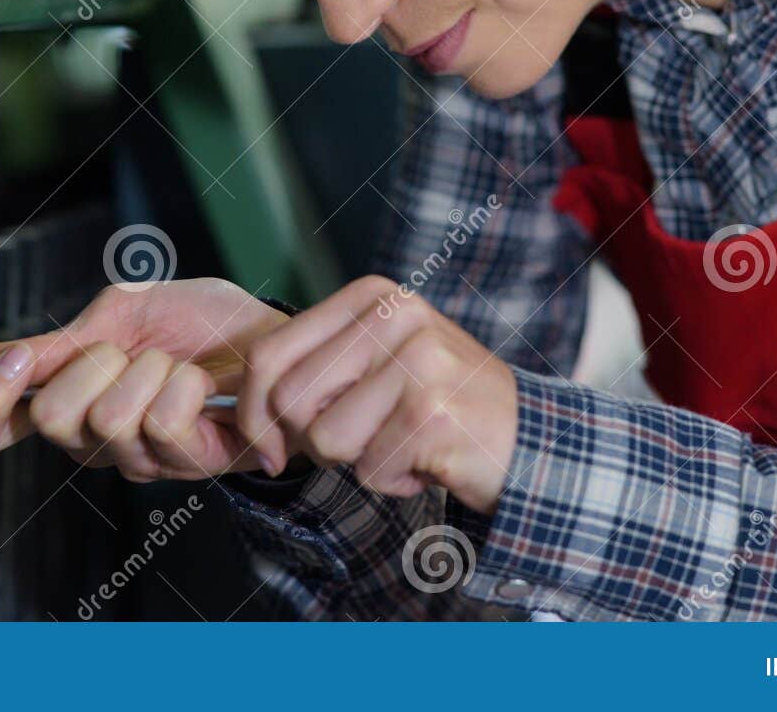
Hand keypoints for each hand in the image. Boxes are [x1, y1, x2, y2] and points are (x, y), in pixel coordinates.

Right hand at [0, 277, 286, 479]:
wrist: (272, 331)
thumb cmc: (202, 325)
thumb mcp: (121, 313)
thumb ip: (59, 342)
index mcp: (66, 401)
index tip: (8, 366)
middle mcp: (93, 442)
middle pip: (53, 417)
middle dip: (94, 363)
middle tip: (133, 352)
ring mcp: (140, 460)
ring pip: (110, 419)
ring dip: (150, 370)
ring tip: (178, 366)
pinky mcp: (189, 464)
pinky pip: (162, 425)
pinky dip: (185, 385)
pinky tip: (203, 384)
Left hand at [235, 276, 516, 513]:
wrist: (529, 440)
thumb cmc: (438, 408)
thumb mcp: (378, 365)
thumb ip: (316, 370)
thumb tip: (247, 412)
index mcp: (372, 297)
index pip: (268, 352)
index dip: (254, 411)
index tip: (271, 446)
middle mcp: (394, 316)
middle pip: (288, 399)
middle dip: (311, 441)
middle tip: (358, 443)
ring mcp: (417, 360)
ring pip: (326, 439)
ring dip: (358, 462)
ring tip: (401, 443)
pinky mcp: (433, 412)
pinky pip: (370, 469)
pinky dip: (393, 480)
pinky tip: (428, 460)